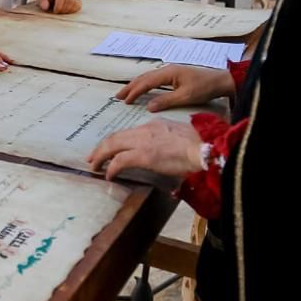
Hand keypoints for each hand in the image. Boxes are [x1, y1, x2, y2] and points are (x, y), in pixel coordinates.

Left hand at [36, 0, 80, 13]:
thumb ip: (42, 1)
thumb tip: (46, 7)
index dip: (58, 6)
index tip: (54, 11)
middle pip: (69, 1)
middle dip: (63, 9)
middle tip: (56, 11)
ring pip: (75, 4)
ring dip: (68, 10)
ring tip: (61, 11)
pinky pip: (78, 5)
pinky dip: (73, 10)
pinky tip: (67, 11)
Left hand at [87, 119, 203, 179]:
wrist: (207, 148)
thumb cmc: (201, 145)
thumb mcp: (180, 137)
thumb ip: (168, 142)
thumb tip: (165, 154)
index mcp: (154, 125)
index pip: (129, 133)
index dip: (117, 141)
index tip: (110, 149)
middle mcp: (145, 130)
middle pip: (115, 137)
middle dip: (101, 147)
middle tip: (92, 157)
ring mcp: (143, 142)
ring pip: (112, 145)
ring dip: (101, 157)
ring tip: (95, 167)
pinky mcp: (144, 155)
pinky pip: (119, 161)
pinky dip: (111, 168)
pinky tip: (108, 175)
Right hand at [116, 64, 236, 111]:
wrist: (221, 81)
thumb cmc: (205, 88)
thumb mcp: (186, 97)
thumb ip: (166, 101)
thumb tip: (148, 107)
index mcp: (168, 73)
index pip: (146, 82)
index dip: (135, 92)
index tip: (125, 101)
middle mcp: (167, 69)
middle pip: (144, 77)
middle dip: (130, 87)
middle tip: (118, 96)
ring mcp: (170, 71)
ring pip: (148, 77)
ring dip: (136, 85)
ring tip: (125, 93)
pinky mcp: (174, 75)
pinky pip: (154, 78)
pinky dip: (144, 84)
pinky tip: (142, 89)